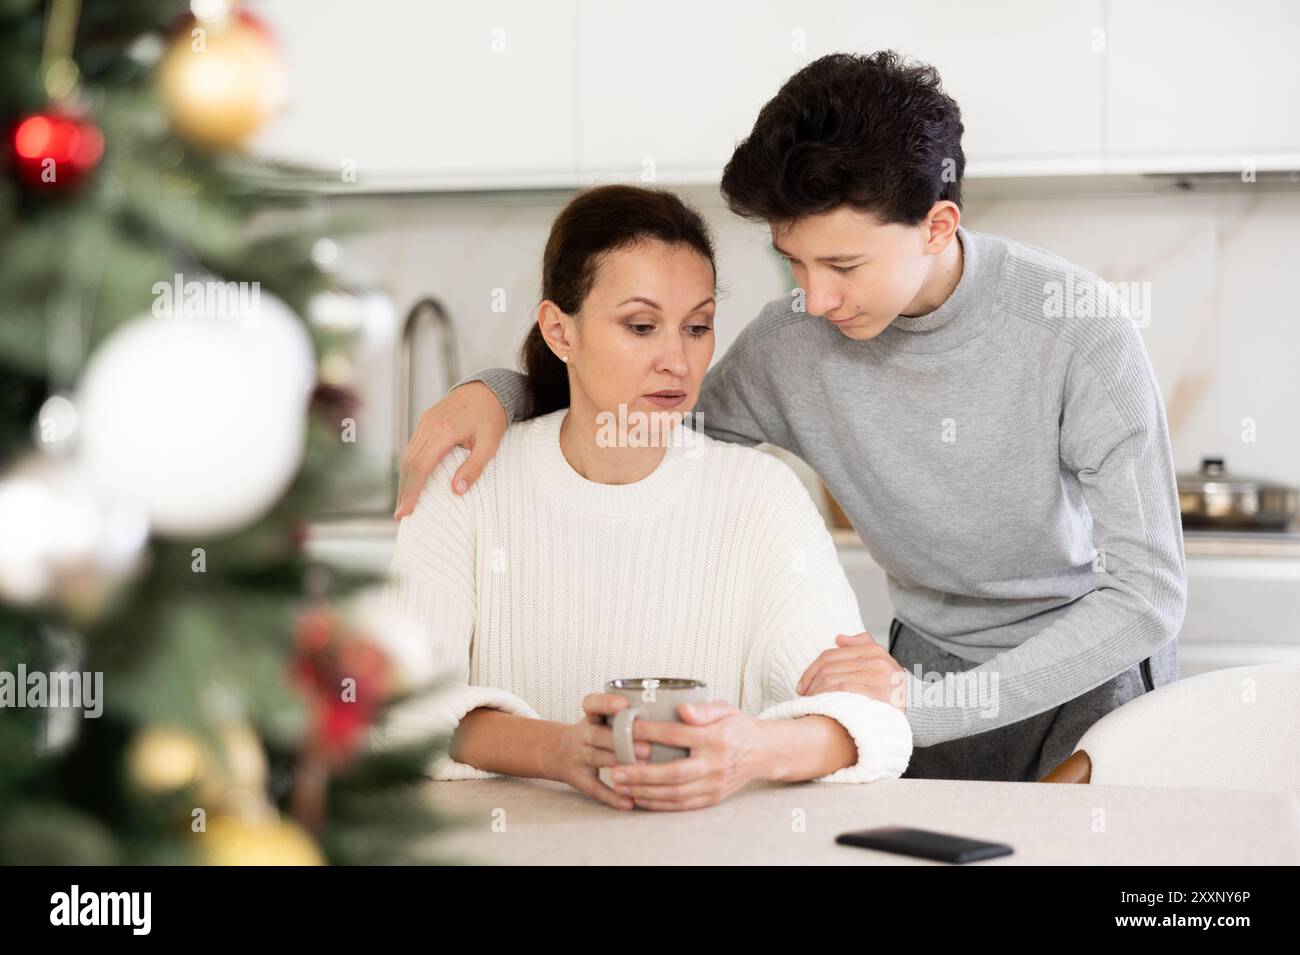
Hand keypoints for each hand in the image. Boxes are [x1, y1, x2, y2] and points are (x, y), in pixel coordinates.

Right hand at [394, 381, 507, 518]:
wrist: (488, 387)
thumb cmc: (493, 416)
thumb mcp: (491, 443)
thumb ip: (474, 467)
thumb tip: (457, 491)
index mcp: (443, 431)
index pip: (420, 467)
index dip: (411, 491)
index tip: (405, 511)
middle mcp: (428, 425)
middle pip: (409, 463)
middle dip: (404, 490)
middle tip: (401, 514)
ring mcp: (425, 421)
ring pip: (408, 455)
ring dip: (405, 479)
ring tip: (405, 501)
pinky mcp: (426, 420)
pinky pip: (413, 446)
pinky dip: (410, 465)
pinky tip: (413, 479)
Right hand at [548, 693, 651, 810]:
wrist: (556, 752)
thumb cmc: (592, 731)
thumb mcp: (599, 718)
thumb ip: (625, 716)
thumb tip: (669, 714)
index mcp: (590, 717)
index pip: (592, 703)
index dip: (606, 703)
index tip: (623, 705)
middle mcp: (583, 735)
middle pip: (599, 734)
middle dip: (623, 741)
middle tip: (648, 748)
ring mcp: (579, 757)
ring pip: (598, 759)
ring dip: (620, 765)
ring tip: (644, 770)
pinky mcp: (579, 779)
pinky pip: (595, 788)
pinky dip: (612, 797)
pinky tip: (629, 802)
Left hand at [608, 701, 768, 810]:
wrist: (762, 752)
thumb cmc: (737, 727)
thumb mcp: (724, 709)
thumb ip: (702, 709)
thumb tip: (681, 708)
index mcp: (716, 738)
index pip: (677, 735)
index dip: (650, 733)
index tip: (626, 730)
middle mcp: (715, 764)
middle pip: (673, 773)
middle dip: (641, 774)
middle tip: (615, 770)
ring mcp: (714, 784)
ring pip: (675, 794)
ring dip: (645, 792)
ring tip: (620, 786)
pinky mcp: (712, 798)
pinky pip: (682, 806)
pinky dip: (658, 805)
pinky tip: (639, 798)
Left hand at [795, 632, 907, 712]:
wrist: (920, 709)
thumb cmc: (893, 687)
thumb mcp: (882, 661)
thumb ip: (863, 645)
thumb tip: (838, 638)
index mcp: (874, 651)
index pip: (830, 655)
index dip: (811, 670)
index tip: (802, 685)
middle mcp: (877, 662)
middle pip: (829, 668)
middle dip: (811, 684)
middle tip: (804, 697)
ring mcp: (879, 679)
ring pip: (834, 681)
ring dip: (817, 693)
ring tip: (811, 704)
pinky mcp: (879, 697)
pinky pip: (844, 693)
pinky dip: (829, 699)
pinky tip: (823, 708)